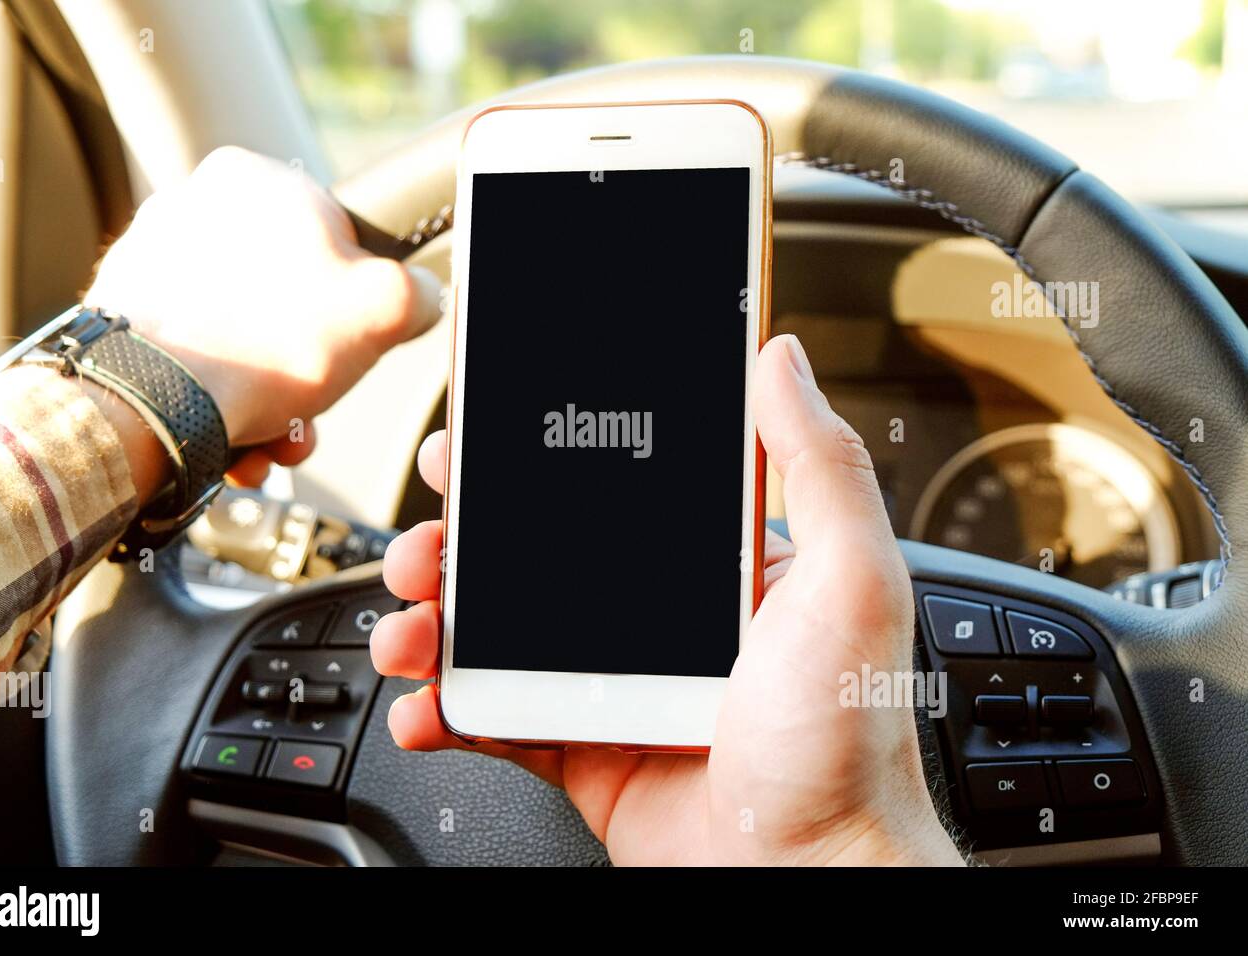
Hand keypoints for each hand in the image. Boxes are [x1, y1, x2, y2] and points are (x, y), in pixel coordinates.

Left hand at [85, 146, 440, 489]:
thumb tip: (419, 298)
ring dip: (270, 392)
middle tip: (314, 400)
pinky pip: (197, 355)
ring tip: (274, 433)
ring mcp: (154, 257)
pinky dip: (222, 397)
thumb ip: (417, 293)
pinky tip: (235, 433)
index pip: (337, 237)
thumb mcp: (383, 310)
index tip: (354, 341)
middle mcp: (195, 204)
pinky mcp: (126, 310)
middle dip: (308, 362)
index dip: (356, 300)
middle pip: (287, 295)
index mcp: (257, 178)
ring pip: (243, 333)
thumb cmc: (260, 346)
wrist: (146, 403)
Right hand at [371, 334, 963, 865]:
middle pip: (532, 559)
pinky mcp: (581, 748)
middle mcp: (655, 618)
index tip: (481, 444)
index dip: (534, 463)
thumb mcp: (850, 580)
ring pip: (497, 633)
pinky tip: (425, 704)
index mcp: (710, 567)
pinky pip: (492, 718)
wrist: (810, 873)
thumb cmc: (847, 739)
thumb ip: (818, 465)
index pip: (607, 490)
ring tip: (411, 625)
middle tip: (430, 542)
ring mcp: (612, 684)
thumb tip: (781, 358)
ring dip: (436, 620)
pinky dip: (443, 709)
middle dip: (462, 541)